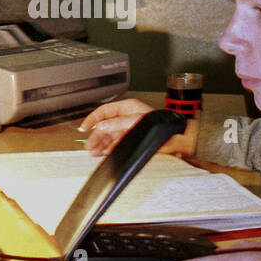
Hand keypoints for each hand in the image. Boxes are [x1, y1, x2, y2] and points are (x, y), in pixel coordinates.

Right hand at [79, 98, 194, 155]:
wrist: (176, 137)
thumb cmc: (160, 124)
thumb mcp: (136, 121)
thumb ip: (118, 123)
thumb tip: (102, 125)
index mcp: (127, 107)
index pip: (104, 111)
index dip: (93, 119)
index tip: (85, 128)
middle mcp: (127, 116)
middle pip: (106, 126)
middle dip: (96, 136)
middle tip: (89, 146)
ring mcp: (130, 127)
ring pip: (111, 135)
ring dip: (102, 143)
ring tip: (94, 152)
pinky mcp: (134, 137)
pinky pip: (118, 142)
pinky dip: (111, 148)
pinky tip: (106, 153)